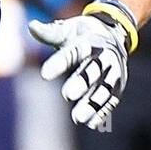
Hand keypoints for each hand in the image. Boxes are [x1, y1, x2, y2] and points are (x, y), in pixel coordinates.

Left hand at [29, 12, 128, 129]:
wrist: (114, 33)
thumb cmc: (83, 33)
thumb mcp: (68, 29)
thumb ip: (50, 32)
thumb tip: (32, 26)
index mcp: (91, 41)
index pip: (74, 52)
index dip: (59, 63)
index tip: (44, 75)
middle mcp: (105, 56)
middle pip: (94, 70)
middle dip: (82, 82)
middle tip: (67, 94)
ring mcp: (114, 72)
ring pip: (105, 88)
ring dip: (93, 103)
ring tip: (78, 117)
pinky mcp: (118, 85)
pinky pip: (111, 99)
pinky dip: (103, 111)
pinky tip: (92, 123)